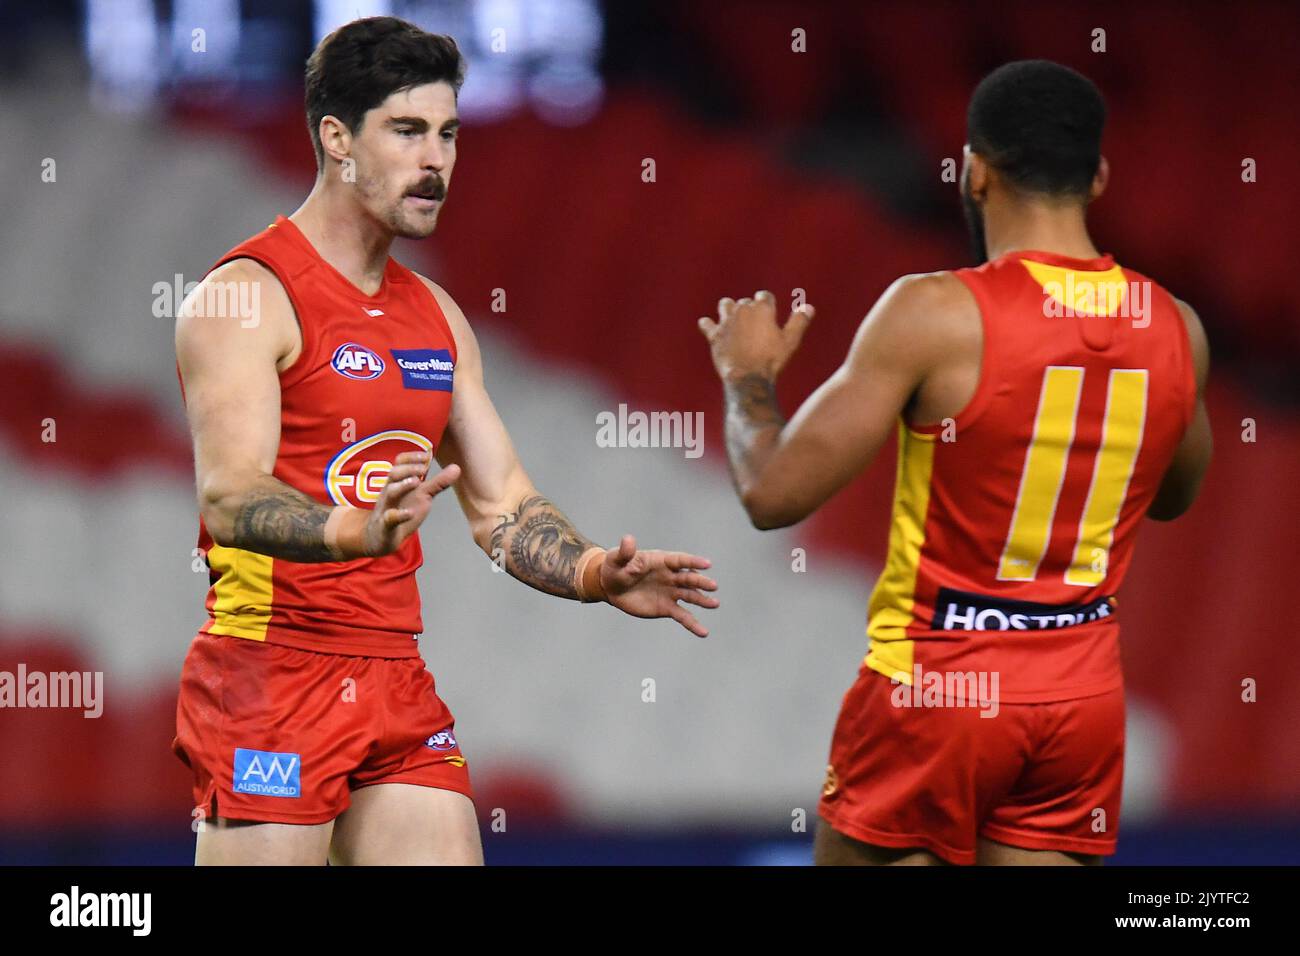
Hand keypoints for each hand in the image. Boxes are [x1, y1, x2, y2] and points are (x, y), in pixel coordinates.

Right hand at [363, 452, 460, 556]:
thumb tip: (456, 467)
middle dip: (408, 468)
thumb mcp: (422, 496)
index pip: (400, 462)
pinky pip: (389, 519)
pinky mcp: (386, 525)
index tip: (428, 454)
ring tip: (417, 482)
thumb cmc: (402, 510)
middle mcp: (390, 491)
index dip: (412, 456)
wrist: (380, 537)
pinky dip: (399, 515)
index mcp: (398, 481)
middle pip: (393, 473)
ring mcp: (387, 507)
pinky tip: (410, 513)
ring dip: (403, 485)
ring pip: (390, 492)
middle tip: (424, 468)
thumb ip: (437, 483)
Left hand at [598, 534, 718, 637]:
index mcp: (661, 561)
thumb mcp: (616, 559)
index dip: (693, 562)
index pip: (680, 560)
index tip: (707, 564)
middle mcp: (670, 576)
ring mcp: (670, 592)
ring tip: (714, 604)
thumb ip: (625, 552)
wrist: (611, 588)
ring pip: (690, 596)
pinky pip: (683, 616)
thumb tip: (628, 539)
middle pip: (688, 578)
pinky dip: (693, 624)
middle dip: (700, 582)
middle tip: (713, 586)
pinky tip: (704, 632)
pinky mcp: (667, 608)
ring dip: (702, 600)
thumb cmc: (615, 568)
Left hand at [697, 289, 814, 381]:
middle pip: (745, 302)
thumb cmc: (771, 360)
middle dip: (750, 310)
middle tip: (755, 324)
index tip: (769, 311)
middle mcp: (742, 310)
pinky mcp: (714, 335)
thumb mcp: (790, 342)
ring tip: (733, 319)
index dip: (768, 303)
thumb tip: (808, 307)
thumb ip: (799, 322)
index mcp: (762, 308)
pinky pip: (706, 324)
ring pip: (725, 305)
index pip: (764, 296)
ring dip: (729, 309)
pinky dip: (708, 325)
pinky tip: (710, 327)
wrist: (747, 378)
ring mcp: (726, 321)